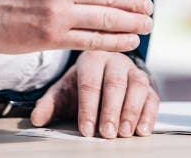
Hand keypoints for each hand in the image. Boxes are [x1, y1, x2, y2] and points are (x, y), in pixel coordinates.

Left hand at [30, 51, 158, 138]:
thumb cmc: (83, 84)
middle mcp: (116, 61)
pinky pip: (153, 97)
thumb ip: (50, 104)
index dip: (88, 107)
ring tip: (125, 132)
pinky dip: (149, 114)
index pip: (90, 81)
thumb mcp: (64, 91)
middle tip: (107, 133)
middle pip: (115, 83)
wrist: (104, 73)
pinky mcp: (149, 85)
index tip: (86, 129)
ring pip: (138, 87)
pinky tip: (142, 129)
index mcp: (92, 58)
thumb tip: (37, 118)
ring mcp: (134, 71)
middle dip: (111, 110)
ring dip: (132, 111)